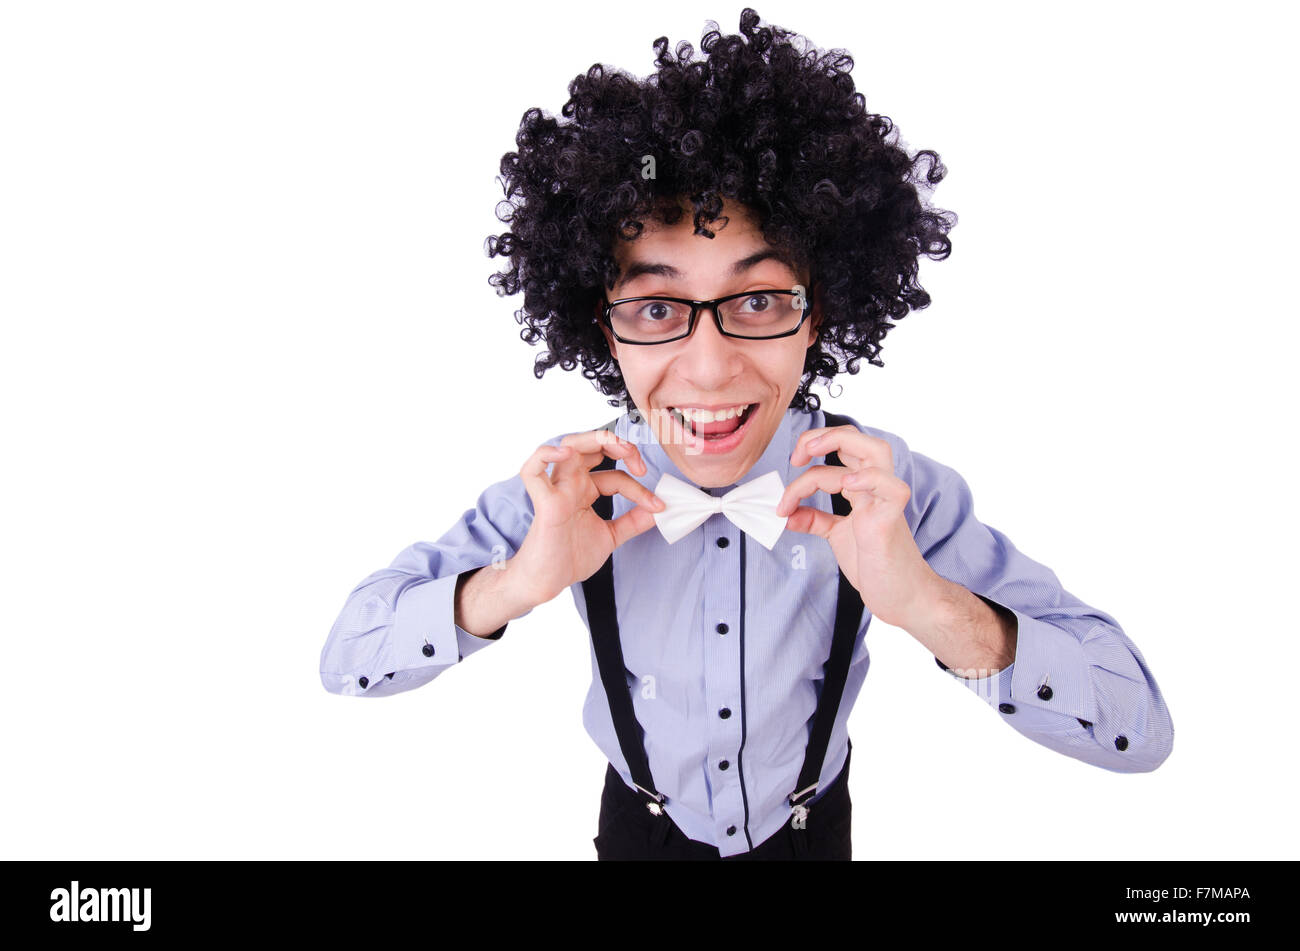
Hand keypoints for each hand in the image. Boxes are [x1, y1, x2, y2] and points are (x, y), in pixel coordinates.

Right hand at [513, 429, 664, 607]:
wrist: (548, 582)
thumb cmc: (570, 557)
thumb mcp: (611, 536)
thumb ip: (633, 522)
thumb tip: (660, 510)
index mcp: (584, 490)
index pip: (616, 476)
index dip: (639, 487)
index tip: (658, 506)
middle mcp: (571, 484)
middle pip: (590, 445)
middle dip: (618, 445)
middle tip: (639, 464)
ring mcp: (556, 490)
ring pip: (567, 446)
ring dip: (593, 438)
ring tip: (619, 448)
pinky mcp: (544, 503)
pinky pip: (533, 470)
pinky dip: (545, 455)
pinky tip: (565, 454)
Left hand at [775, 424, 943, 631]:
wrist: (901, 596)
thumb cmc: (875, 563)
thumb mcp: (838, 536)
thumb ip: (815, 521)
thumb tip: (787, 515)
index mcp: (862, 488)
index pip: (837, 452)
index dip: (806, 462)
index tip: (784, 493)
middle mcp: (874, 488)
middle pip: (857, 439)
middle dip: (822, 436)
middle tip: (797, 455)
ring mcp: (885, 501)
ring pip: (876, 451)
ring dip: (841, 442)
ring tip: (811, 454)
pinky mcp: (891, 520)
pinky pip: (892, 488)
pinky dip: (870, 478)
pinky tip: (847, 483)